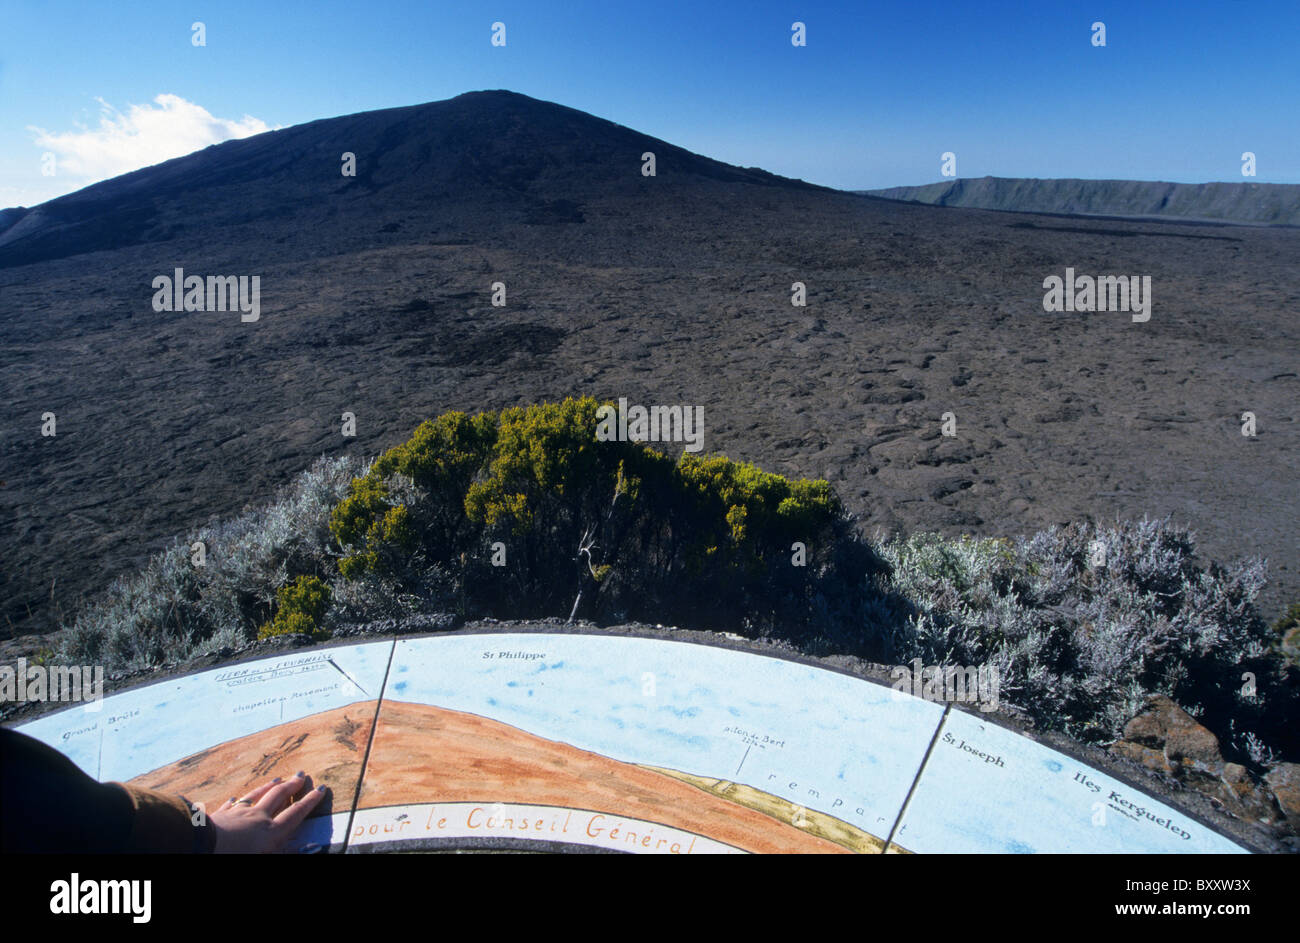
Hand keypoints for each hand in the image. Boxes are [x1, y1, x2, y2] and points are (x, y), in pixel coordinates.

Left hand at [209, 772, 327, 852]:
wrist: (200, 847)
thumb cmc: (234, 857)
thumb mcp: (265, 859)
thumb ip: (286, 853)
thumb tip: (311, 849)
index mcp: (271, 832)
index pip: (295, 813)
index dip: (309, 801)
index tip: (320, 788)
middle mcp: (258, 818)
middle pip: (278, 797)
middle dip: (291, 786)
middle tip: (301, 775)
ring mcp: (237, 814)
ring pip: (256, 796)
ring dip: (268, 787)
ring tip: (277, 779)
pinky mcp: (219, 815)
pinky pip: (231, 804)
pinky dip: (237, 800)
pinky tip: (236, 797)